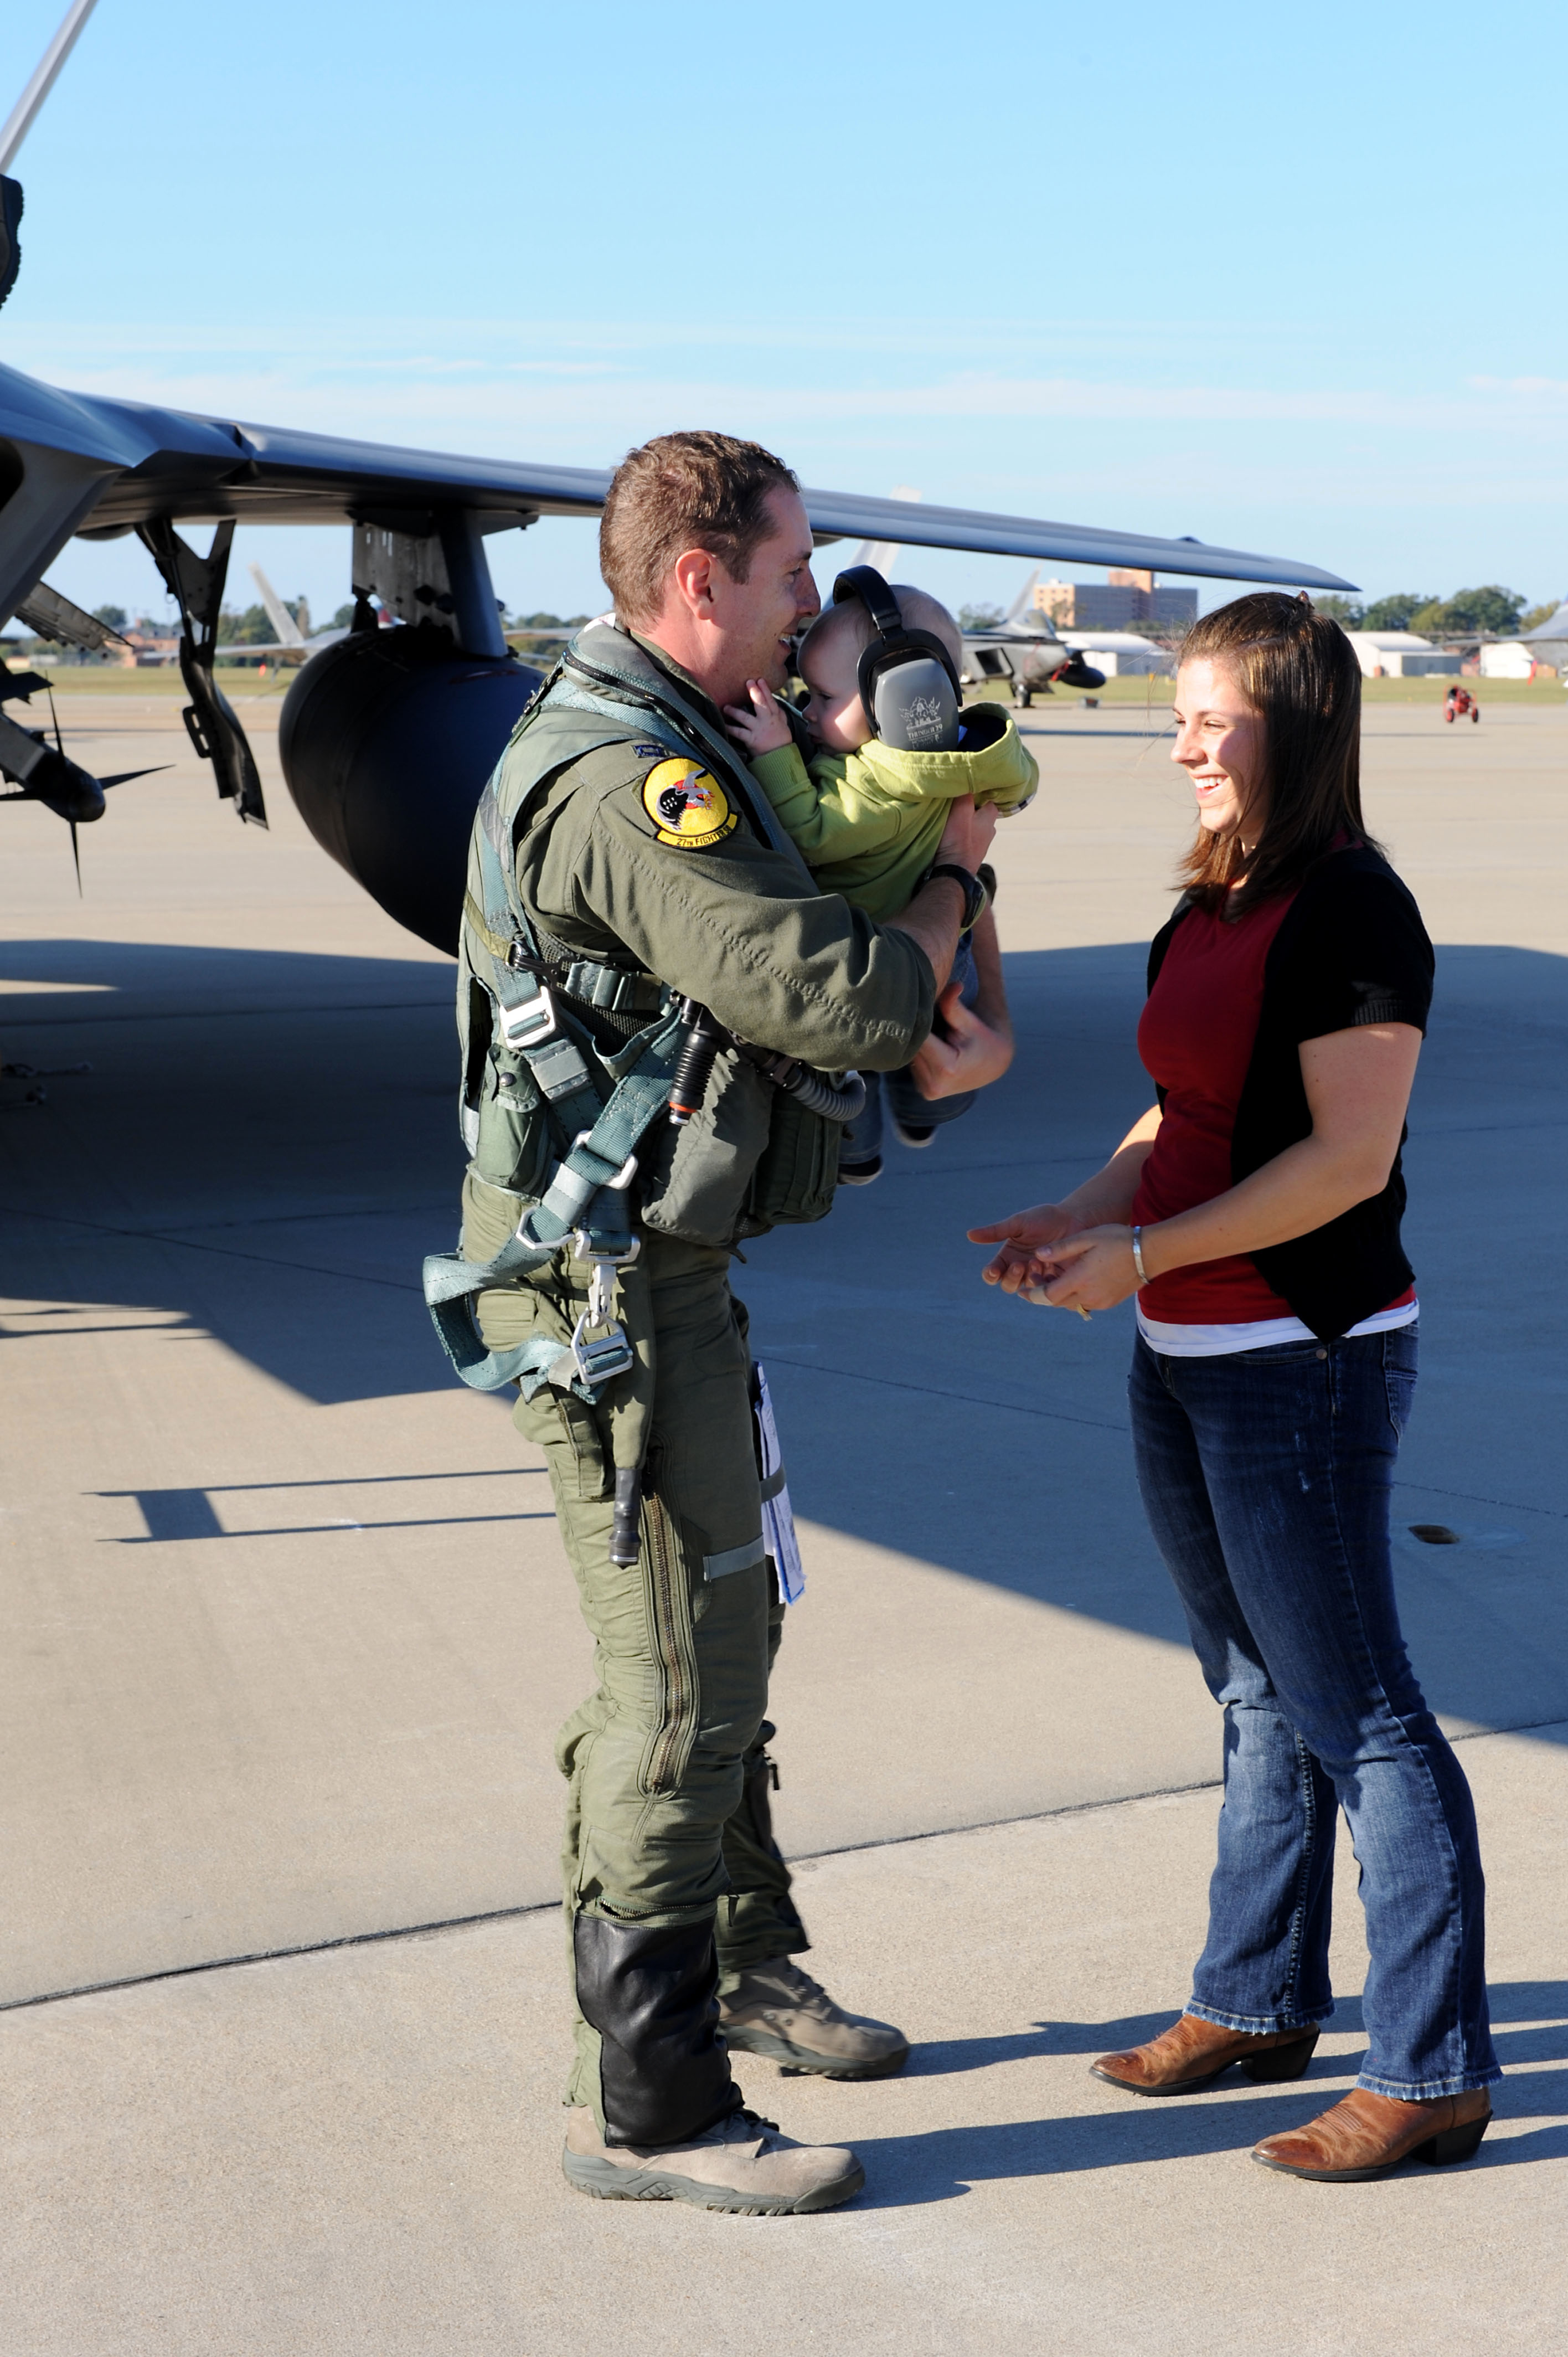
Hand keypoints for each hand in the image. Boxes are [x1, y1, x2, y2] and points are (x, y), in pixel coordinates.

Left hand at [722, 678, 792, 755]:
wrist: (780, 759)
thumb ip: (779, 715)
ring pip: (745, 717)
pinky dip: (730, 728)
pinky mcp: (752, 740)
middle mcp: (767, 722)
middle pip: (761, 704)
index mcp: (775, 718)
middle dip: (755, 692)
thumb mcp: (784, 726)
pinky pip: (739, 732)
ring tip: (726, 707)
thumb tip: (776, 704)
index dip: (765, 690)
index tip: (760, 680)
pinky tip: (723, 724)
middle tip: (748, 682)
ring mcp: (758, 730)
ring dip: (735, 711)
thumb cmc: (781, 742)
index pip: (770, 701)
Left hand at [908, 982, 1013, 1098]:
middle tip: (924, 1019)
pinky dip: (919, 1056)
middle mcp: (934, 1085)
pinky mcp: (926, 1092)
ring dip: (916, 1045)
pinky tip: (932, 1049)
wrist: (994, 1065)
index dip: (916, 1022)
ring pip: (910, 1059)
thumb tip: (952, 985)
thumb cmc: (982, 1040)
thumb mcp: (970, 1022)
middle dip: (916, 1033)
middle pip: (911, 1050)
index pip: (917, 1039)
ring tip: (932, 1035)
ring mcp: (929, 1091)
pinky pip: (914, 1067)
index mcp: (945, 1068)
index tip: (917, 1009)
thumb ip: (954, 1006)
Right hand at [936, 793, 997, 873]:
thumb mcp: (960, 812)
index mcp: (989, 819)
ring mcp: (981, 846)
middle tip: (957, 804)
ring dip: (966, 824)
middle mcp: (989, 833)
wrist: (952, 874)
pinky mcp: (971, 856)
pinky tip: (952, 837)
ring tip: (952, 821)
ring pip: (975, 828)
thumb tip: (967, 780)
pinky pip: (968, 840)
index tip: (968, 790)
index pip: (990, 800)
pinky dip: (962, 837)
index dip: (980, 793)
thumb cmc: (956, 842)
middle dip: (972, 809)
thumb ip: (965, 796)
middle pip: (983, 814)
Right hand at [967, 1201, 1080, 1294]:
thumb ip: (995, 1231)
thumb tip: (969, 1235)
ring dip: (1029, 1279)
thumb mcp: (1018, 1223)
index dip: (991, 1275)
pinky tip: (1051, 1268)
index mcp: (1009, 1256)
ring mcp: (1039, 1276)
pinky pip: (1047, 1290)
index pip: (993, 1273)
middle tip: (1021, 1264)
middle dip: (1011, 1277)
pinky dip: (1047, 1282)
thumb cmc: (1045, 1218)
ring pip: (1026, 1290)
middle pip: (1007, 1286)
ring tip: (1038, 1263)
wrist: (1074, 1218)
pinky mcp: (1056, 1281)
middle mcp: (1021, 1269)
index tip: (994, 1270)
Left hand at [1029, 1225, 1140, 1313]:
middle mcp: (1089, 1295)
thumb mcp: (1087, 1238)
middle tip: (1035, 1281)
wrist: (1151, 1253)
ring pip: (1071, 1304)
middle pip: (1057, 1303)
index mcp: (1080, 1280)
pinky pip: (1085, 1303)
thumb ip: (1061, 1248)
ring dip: (1059, 1295)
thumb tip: (1038, 1254)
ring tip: (1054, 1279)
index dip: (1032, 1295)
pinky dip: (1075, 1296)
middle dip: (1043, 1295)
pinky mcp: (1110, 1302)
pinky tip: (1075, 1282)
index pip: (1047, 1296)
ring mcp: (1101, 1301)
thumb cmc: (1119, 1240)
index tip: (1021, 1291)